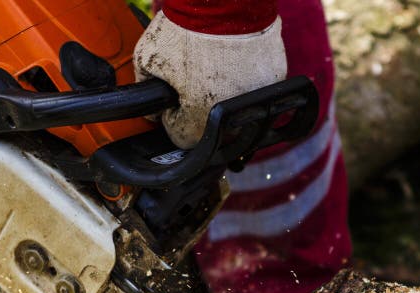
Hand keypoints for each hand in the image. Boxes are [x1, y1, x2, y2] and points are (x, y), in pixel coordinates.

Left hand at [133, 11, 286, 149]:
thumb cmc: (186, 26)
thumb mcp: (147, 57)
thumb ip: (144, 88)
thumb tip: (151, 108)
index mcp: (198, 121)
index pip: (180, 138)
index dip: (171, 118)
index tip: (172, 101)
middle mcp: (231, 118)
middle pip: (209, 127)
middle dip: (196, 109)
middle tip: (189, 80)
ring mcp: (256, 99)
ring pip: (234, 111)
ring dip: (221, 96)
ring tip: (211, 67)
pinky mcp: (275, 77)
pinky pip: (255, 88)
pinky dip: (244, 78)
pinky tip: (232, 59)